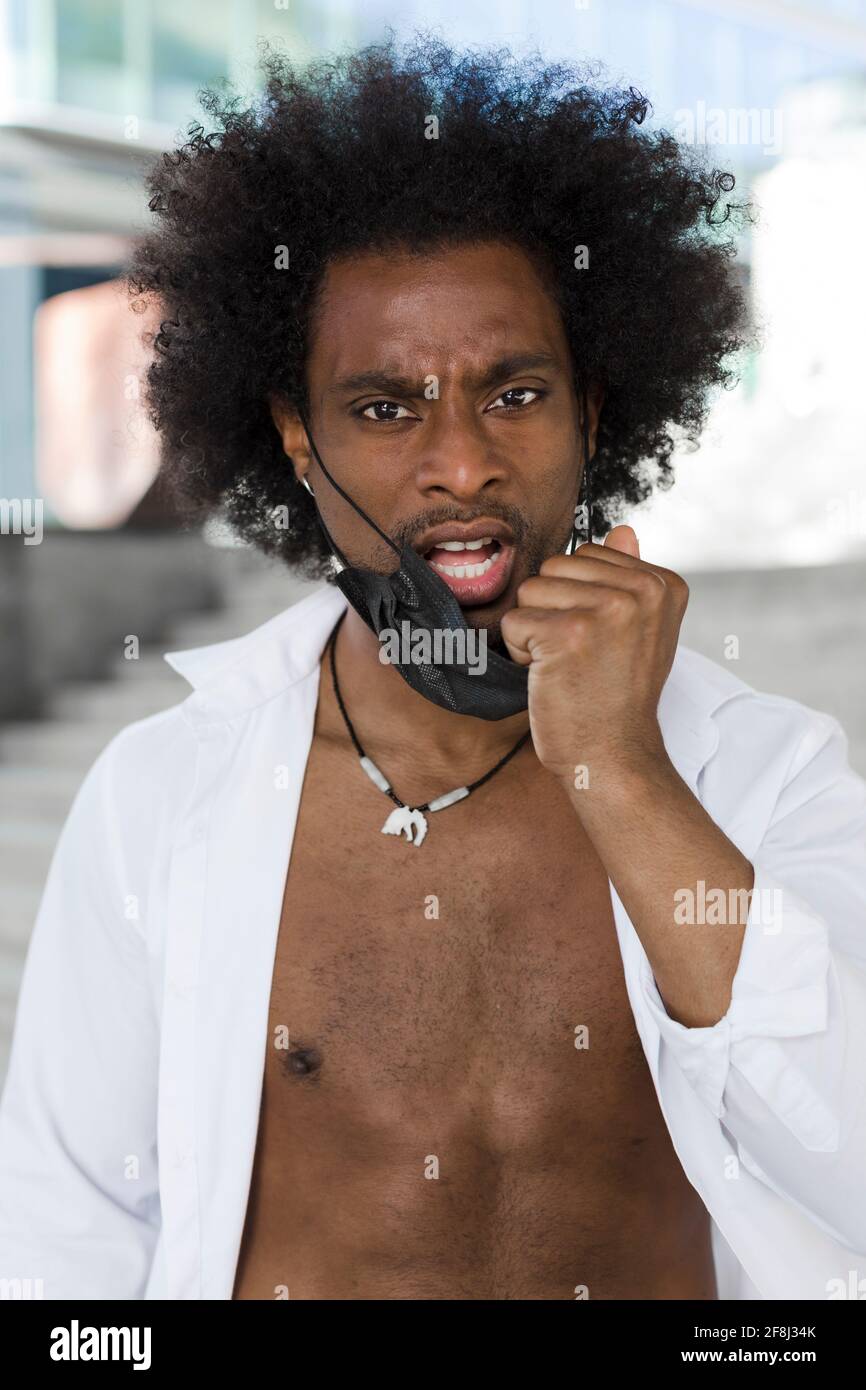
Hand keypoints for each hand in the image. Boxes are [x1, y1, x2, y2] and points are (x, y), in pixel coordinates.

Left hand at [500, 526, 688, 781]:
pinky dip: (519, 654)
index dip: (578, 598)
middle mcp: (643, 590)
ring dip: (534, 632)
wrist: (614, 755)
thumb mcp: (638, 629)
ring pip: (530, 590)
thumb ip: (628, 576)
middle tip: (580, 656)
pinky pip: (513, 622)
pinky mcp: (569, 632)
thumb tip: (623, 528)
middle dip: (552, 610)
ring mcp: (608, 609)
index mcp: (664, 583)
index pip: (587, 553)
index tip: (603, 641)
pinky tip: (551, 678)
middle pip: (555, 566)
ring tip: (566, 666)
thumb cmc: (618, 695)